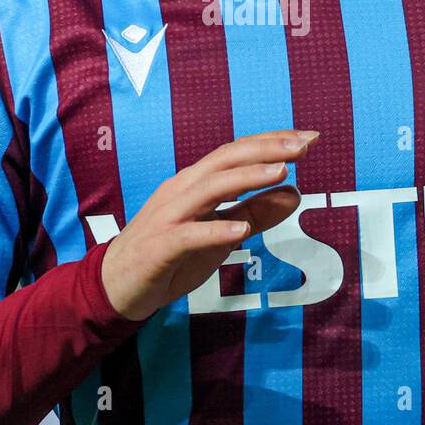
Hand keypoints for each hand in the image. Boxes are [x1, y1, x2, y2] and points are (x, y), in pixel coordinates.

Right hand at [101, 129, 318, 320]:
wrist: (117, 286)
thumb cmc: (170, 256)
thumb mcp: (221, 233)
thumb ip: (255, 213)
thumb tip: (294, 194)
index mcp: (196, 183)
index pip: (236, 153)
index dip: (272, 142)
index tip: (308, 138)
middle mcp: (182, 190)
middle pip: (225, 160)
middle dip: (265, 150)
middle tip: (302, 146)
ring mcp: (169, 216)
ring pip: (209, 188)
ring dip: (247, 179)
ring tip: (282, 173)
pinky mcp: (160, 247)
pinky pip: (189, 235)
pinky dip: (215, 230)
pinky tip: (240, 232)